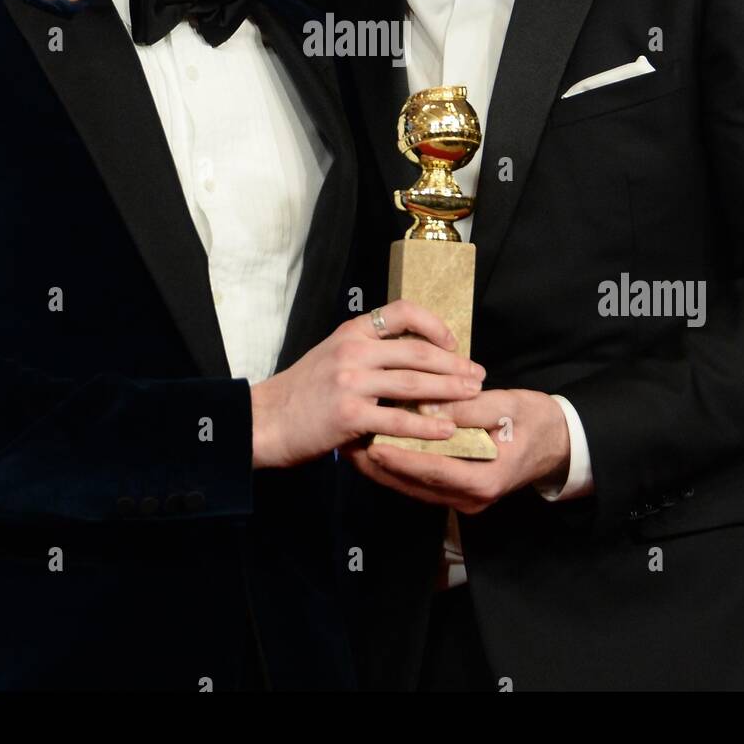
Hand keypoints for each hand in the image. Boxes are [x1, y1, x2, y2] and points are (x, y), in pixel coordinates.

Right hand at [250, 301, 485, 468]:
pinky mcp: (348, 415)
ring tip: (472, 398)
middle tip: (477, 375)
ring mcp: (350, 382)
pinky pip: (397, 420)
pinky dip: (426, 426)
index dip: (433, 324)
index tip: (453, 342)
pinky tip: (446, 431)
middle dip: (454, 364)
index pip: (401, 312)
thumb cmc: (302, 392)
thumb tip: (411, 357)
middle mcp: (353, 350)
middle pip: (417, 352)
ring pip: (413, 384)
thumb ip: (366, 352)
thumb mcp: (332, 355)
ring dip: (449, 392)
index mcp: (351, 331)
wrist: (265, 419)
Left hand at [346, 388, 570, 513]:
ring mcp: (465, 499)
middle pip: (416, 483)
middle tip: (349, 442)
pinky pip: (421, 483)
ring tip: (353, 446)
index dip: (402, 455)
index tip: (373, 442)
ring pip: (414, 486)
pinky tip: (378, 451)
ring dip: (384, 468)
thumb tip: (429, 404)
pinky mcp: (459, 492)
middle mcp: (472, 498)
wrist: (558, 442)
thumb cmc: (534, 420)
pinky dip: (399, 467)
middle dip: (381, 465)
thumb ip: (466, 409)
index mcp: (486, 480)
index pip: (434, 469)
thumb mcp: (504, 407)